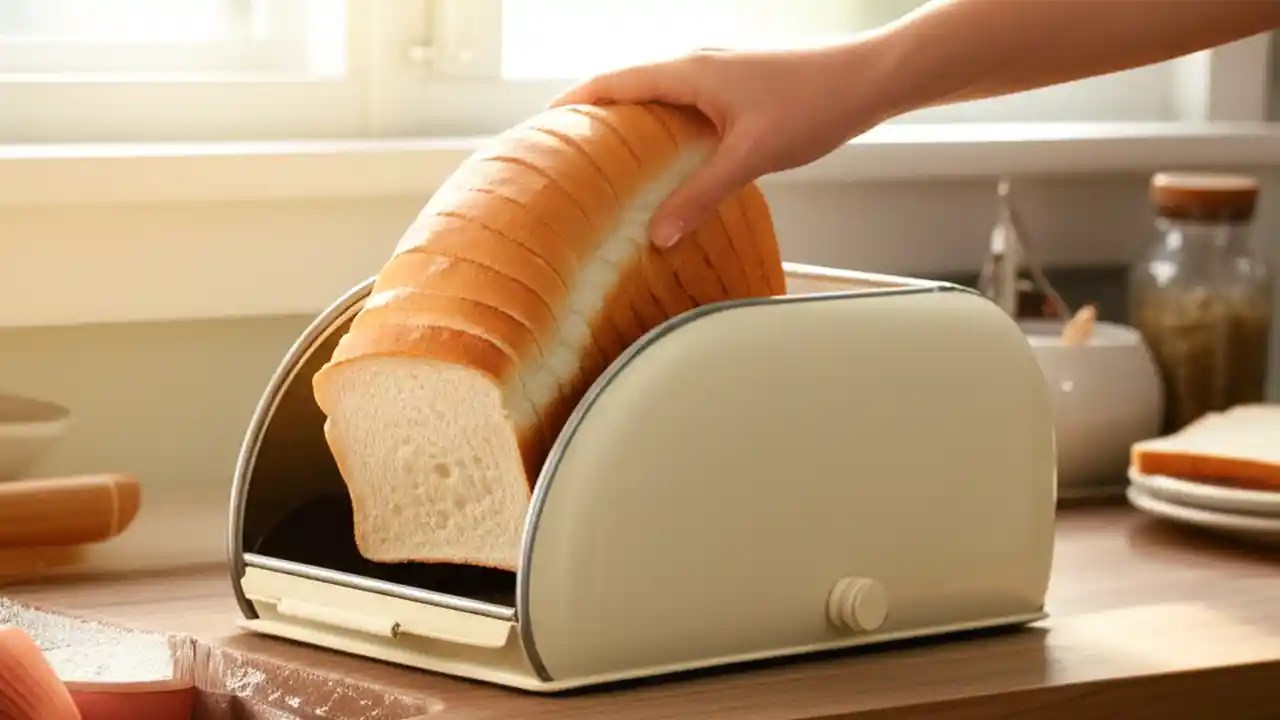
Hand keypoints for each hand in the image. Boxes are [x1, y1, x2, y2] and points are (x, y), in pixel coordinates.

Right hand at [550, 46, 886, 247]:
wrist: (866, 80)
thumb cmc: (814, 107)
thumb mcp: (751, 158)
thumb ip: (701, 196)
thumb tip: (658, 235)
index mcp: (689, 71)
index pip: (613, 82)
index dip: (574, 104)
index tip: (540, 129)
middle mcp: (695, 63)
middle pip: (627, 86)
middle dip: (593, 117)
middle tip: (564, 156)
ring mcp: (715, 71)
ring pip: (655, 94)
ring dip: (627, 122)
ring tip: (603, 163)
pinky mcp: (733, 84)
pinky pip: (680, 101)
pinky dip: (658, 125)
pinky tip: (662, 159)